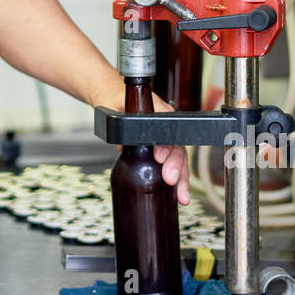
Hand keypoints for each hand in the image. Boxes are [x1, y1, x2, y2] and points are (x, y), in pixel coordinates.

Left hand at [94, 83, 190, 205]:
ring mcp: (166, 137)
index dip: (166, 145)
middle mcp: (165, 124)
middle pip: (177, 146)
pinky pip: (173, 164)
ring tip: (182, 196)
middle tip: (171, 180)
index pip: (167, 129)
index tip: (159, 157)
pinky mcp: (162, 148)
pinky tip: (178, 195)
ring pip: (179, 158)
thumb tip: (122, 145)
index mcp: (158, 111)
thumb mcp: (112, 107)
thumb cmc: (114, 99)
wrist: (112, 98)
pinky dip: (178, 180)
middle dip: (176, 166)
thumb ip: (119, 122)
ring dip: (182, 178)